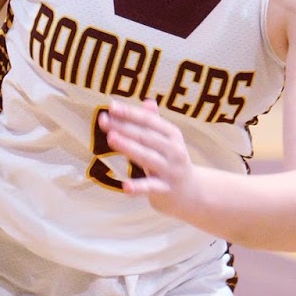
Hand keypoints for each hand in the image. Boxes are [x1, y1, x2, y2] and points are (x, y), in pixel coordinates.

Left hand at [100, 98, 199, 217]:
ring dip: (128, 147)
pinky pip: (150, 187)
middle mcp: (173, 150)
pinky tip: (125, 186)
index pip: (148, 120)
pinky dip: (138, 187)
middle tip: (103, 120)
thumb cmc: (173, 163)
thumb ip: (155, 123)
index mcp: (172, 135)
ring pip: (146, 157)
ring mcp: (170, 170)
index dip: (130, 113)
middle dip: (123, 127)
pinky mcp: (165, 189)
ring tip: (110, 138)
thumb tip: (148, 101)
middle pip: (145, 136)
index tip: (111, 106)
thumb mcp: (168, 142)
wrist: (192, 193)